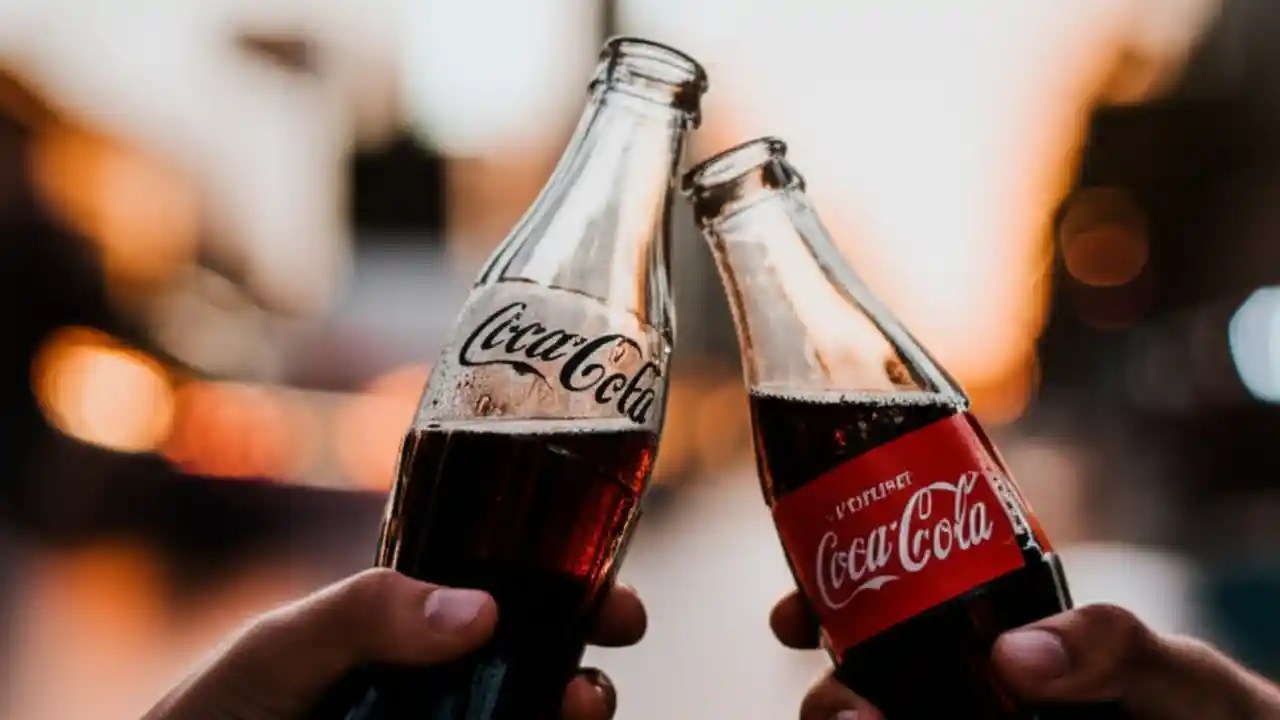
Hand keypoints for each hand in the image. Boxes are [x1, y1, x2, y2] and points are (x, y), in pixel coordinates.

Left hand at [144, 568, 643, 719]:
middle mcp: (434, 691)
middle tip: (600, 667)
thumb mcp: (282, 645)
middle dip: (586, 668)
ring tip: (577, 709)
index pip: (507, 604)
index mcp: (405, 635)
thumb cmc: (213, 713)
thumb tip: (481, 609)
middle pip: (537, 673)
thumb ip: (366, 611)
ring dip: (573, 714)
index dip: (569, 596)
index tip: (614, 604)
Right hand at [770, 590, 1279, 719]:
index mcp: (1006, 628)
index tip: (791, 614)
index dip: (831, 589)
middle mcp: (973, 685)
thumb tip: (1010, 655)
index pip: (901, 591)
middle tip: (834, 695)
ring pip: (875, 719)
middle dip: (827, 680)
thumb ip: (1111, 645)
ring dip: (841, 718)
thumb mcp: (1175, 673)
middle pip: (867, 674)